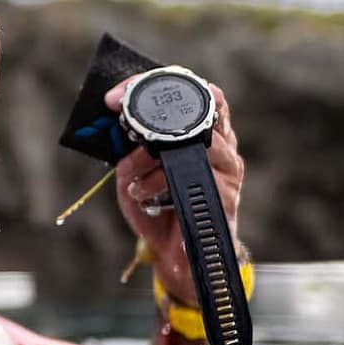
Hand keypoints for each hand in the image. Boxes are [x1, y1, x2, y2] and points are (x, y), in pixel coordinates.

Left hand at [103, 78, 245, 307]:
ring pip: (193, 138)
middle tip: (122, 117)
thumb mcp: (134, 179)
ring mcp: (228, 166)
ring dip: (150, 156)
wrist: (179, 260)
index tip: (115, 97)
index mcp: (202, 134)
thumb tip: (120, 134)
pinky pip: (191, 171)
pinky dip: (158, 181)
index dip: (153, 84)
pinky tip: (144, 195)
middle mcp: (221, 144)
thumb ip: (129, 154)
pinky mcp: (227, 191)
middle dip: (153, 109)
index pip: (190, 92)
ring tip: (133, 179)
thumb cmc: (159, 213)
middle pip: (202, 103)